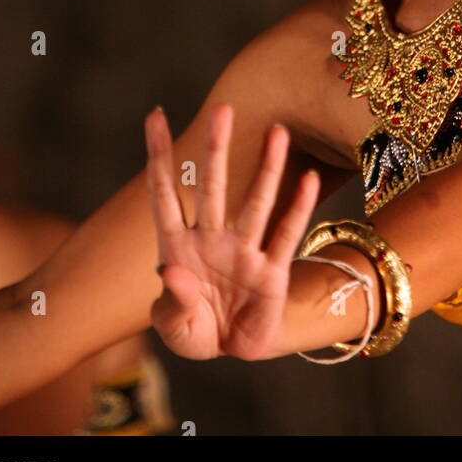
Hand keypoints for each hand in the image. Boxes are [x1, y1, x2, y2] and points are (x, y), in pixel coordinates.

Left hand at [144, 102, 320, 360]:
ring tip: (276, 132)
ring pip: (255, 203)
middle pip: (212, 186)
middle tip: (222, 108)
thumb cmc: (196, 330)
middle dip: (216, 148)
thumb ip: (172, 304)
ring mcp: (243, 252)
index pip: (164, 192)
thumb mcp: (175, 329)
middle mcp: (211, 238)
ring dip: (267, 168)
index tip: (155, 115)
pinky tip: (307, 179)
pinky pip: (285, 235)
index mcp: (177, 247)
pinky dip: (296, 208)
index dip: (159, 155)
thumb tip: (171, 272)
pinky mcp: (271, 272)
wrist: (233, 352)